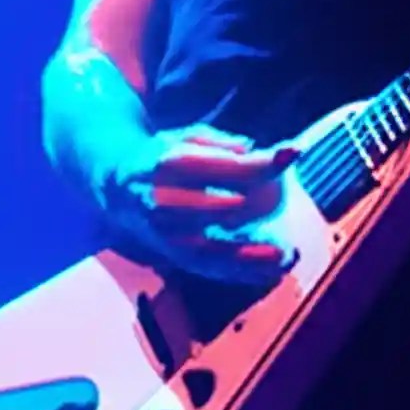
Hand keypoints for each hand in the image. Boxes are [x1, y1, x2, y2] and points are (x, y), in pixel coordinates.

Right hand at [105, 124, 300, 284]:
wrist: (116, 186)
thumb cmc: (165, 158)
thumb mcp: (187, 137)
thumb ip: (219, 142)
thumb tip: (250, 149)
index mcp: (167, 163)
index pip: (219, 164)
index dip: (258, 161)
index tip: (293, 152)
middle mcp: (161, 200)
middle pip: (211, 208)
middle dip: (254, 209)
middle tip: (291, 206)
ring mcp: (163, 233)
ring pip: (206, 249)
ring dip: (247, 256)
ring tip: (285, 257)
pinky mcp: (170, 254)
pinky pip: (206, 268)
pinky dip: (239, 272)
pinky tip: (271, 272)